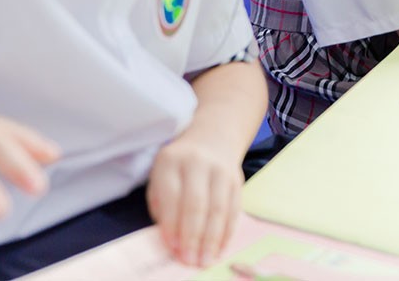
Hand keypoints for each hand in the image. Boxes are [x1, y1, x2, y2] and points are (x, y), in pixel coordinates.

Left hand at [146, 135, 242, 266]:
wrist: (212, 138)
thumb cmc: (179, 167)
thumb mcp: (161, 178)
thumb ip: (162, 207)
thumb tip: (173, 242)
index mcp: (171, 161)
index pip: (171, 196)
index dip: (172, 225)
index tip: (173, 249)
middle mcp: (197, 162)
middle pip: (196, 203)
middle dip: (193, 236)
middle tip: (190, 260)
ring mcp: (220, 169)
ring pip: (218, 208)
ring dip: (212, 239)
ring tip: (206, 260)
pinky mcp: (237, 178)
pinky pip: (234, 209)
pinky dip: (228, 232)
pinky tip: (221, 248)